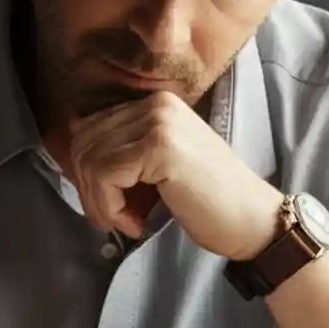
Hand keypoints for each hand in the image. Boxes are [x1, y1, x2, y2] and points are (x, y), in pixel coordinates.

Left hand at [68, 90, 284, 260]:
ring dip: (100, 203)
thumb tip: (75, 151)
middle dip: (89, 190)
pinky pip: (105, 175)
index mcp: (156, 104)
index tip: (109, 204)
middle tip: (113, 220)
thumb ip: (123, 152)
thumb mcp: (157, 167)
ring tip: (127, 223)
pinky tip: (135, 224)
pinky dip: (111, 207)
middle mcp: (156, 104)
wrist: (254, 221)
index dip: (88, 173)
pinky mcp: (160, 147)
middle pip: (84, 143)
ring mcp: (159, 122)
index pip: (90, 129)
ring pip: (90, 161)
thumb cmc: (208, 201)